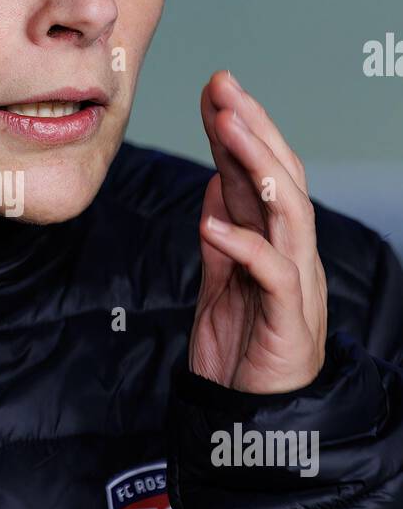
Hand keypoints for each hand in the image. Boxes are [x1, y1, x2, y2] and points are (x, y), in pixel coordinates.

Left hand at [188, 70, 327, 392]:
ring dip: (258, 165)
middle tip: (226, 87)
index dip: (239, 131)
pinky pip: (272, 274)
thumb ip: (223, 238)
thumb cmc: (242, 356)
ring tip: (228, 128)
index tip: (215, 90)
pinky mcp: (289, 319)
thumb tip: (215, 186)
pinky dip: (243, 245)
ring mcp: (295, 283)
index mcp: (274, 244)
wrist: (252, 421)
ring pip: (288, 212)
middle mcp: (292, 255)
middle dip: (254, 128)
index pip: (260, 175)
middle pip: (283, 178)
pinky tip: (212, 222)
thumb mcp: (221, 285)